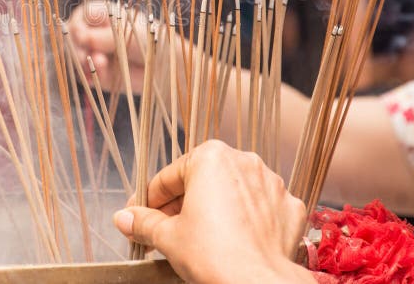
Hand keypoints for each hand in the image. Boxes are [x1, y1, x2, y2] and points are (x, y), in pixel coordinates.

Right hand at [67, 0, 146, 92]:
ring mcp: (91, 52)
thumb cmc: (149, 41)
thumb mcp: (130, 35)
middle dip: (76, 47)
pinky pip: (83, 74)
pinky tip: (97, 78)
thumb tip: (81, 37)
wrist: (161, 67)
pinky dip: (89, 76)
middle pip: (71, 36)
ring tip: (102, 65)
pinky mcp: (93, 71)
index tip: (82, 35)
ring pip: (74, 56)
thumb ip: (106, 37)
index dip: (78, 24)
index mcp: (101, 15)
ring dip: (83, 62)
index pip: (80, 15)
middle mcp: (92, 32)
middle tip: (85, 57)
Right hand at [113, 140, 312, 283]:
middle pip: (202, 181)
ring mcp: (272, 184)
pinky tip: (234, 239)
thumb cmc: (212, 255)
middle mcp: (244, 162)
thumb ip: (144, 222)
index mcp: (211, 157)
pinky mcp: (290, 208)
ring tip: (200, 236)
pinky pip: (261, 208)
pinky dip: (247, 221)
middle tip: (164, 229)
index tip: (140, 214)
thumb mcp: (167, 236)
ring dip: (215, 209)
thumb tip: (123, 218)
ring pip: (233, 192)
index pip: (170, 177)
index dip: (150, 199)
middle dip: (182, 205)